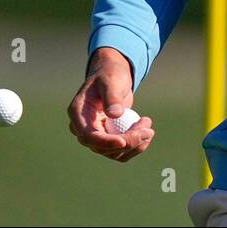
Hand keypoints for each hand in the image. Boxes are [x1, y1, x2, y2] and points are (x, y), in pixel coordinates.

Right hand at [66, 47, 154, 161]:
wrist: (113, 78)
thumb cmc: (110, 75)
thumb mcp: (111, 81)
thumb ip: (112, 96)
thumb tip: (115, 114)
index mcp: (78, 113)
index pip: (88, 135)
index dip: (105, 142)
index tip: (123, 142)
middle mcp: (83, 128)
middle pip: (102, 147)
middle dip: (128, 142)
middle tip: (148, 130)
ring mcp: (95, 136)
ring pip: (114, 153)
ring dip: (135, 144)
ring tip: (148, 124)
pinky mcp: (108, 139)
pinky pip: (121, 151)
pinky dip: (136, 145)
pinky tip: (146, 132)